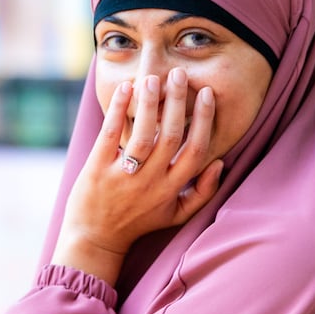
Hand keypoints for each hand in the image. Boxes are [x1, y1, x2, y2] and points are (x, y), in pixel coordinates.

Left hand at [52, 68, 223, 286]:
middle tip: (181, 74)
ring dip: (150, 103)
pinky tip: (126, 89)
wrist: (94, 239)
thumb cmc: (138, 223)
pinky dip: (119, 110)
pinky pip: (111, 135)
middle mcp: (150, 183)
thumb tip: (219, 163)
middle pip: (171, 136)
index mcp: (172, 190)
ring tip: (155, 78)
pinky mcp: (97, 170)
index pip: (196, 150)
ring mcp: (124, 176)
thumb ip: (202, 192)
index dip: (204, 120)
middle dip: (178, 102)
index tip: (207, 93)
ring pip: (143, 135)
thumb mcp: (176, 216)